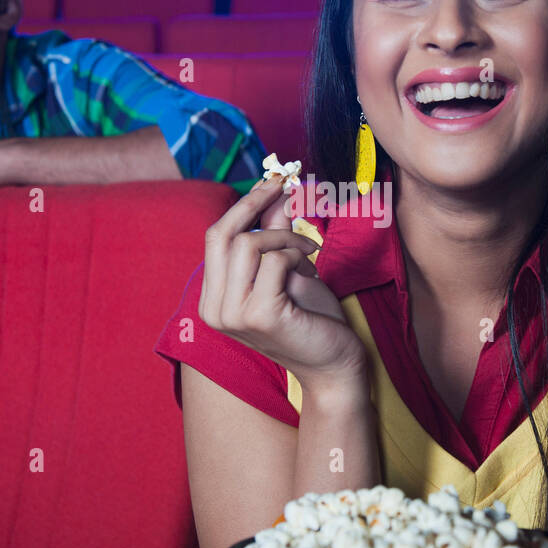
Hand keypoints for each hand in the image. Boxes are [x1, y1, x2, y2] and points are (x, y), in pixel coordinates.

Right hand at [199, 176, 368, 396]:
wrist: (334, 365)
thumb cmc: (311, 319)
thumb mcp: (288, 269)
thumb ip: (273, 234)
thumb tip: (273, 190)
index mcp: (213, 300)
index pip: (215, 238)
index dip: (243, 205)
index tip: (270, 182)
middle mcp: (214, 310)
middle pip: (222, 235)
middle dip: (256, 205)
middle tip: (288, 189)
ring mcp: (233, 316)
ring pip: (249, 244)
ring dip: (286, 239)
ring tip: (309, 253)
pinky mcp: (259, 316)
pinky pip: (274, 261)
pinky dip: (297, 256)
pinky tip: (312, 271)